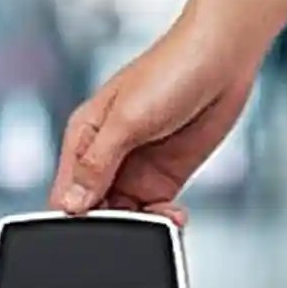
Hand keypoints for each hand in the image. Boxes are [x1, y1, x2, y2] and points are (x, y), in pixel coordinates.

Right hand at [48, 18, 259, 226]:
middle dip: (107, 225)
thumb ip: (96, 164)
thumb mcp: (126, 119)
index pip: (64, 193)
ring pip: (123, 214)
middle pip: (91, 208)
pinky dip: (162, 220)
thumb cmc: (170, 70)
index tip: (93, 229)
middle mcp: (105, 156)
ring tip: (158, 219)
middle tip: (129, 227)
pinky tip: (172, 215)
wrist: (222, 58)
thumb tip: (71, 203)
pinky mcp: (165, 176)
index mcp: (82, 139)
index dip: (74, 216)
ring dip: (138, 225)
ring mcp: (135, 168)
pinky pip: (154, 210)